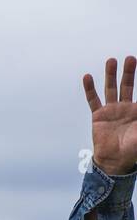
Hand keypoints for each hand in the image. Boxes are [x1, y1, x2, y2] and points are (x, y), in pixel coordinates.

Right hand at [83, 56, 136, 175]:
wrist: (115, 160)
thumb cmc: (134, 149)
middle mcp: (126, 108)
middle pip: (128, 86)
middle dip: (130, 72)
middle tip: (131, 58)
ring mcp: (111, 110)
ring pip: (111, 89)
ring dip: (111, 75)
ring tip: (111, 60)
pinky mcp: (98, 115)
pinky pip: (93, 100)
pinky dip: (90, 88)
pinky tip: (88, 76)